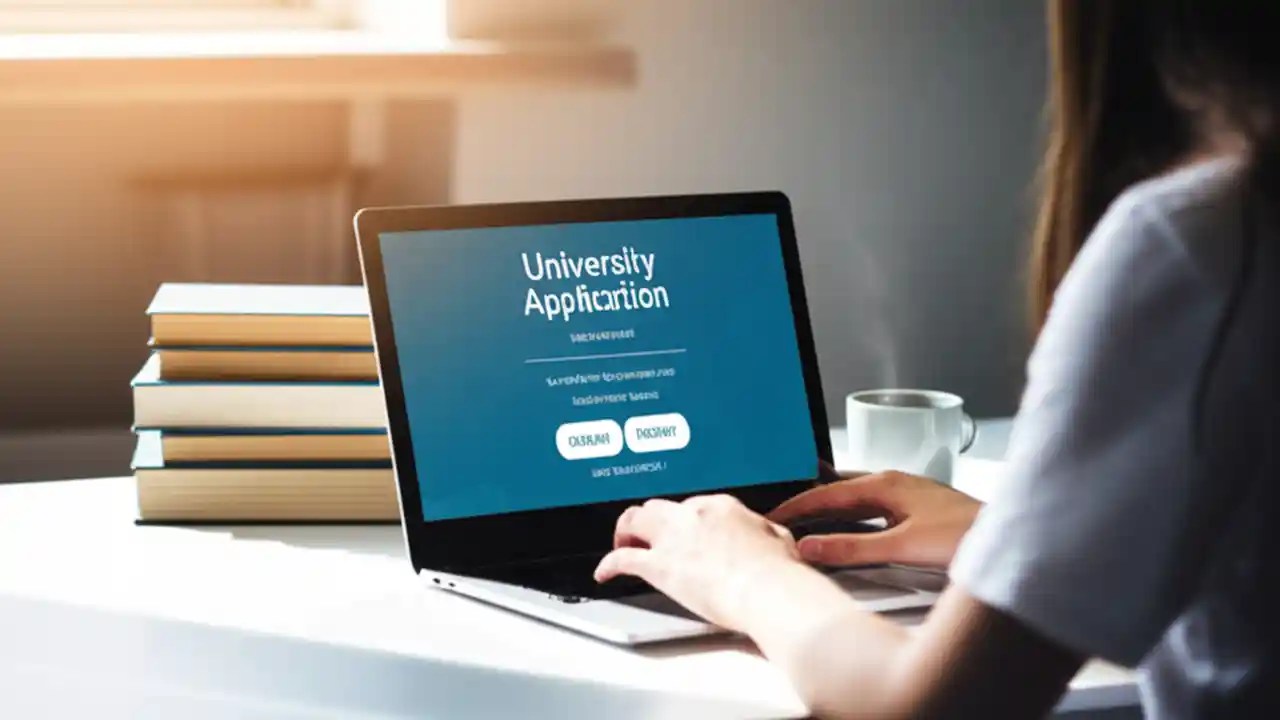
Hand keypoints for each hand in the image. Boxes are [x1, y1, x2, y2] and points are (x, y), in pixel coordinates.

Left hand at [594, 495, 812, 630]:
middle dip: (650, 522)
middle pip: (658, 508)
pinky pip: (622, 559)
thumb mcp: (777, 538)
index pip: (692, 507)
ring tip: (623, 543)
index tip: (685, 534)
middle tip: (647, 536)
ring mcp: (673, 538)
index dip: (684, 522)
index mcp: (721, 507)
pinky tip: (604, 572)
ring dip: (626, 531)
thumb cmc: (777, 571)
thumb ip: (763, 532)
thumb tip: (766, 536)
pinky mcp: (659, 566)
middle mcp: (692, 515)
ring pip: (634, 520)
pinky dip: (609, 564)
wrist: (767, 589)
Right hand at [769, 469, 981, 568]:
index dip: (797, 505)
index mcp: (885, 483)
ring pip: (857, 499)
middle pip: (839, 491)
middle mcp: (894, 482)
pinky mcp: (918, 508)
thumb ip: (853, 548)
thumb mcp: (901, 546)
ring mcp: (908, 494)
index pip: (827, 493)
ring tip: (806, 520)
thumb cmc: (964, 536)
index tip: (772, 515)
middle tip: (782, 516)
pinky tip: (852, 528)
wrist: (1010, 539)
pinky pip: (873, 509)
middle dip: (810, 503)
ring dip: (831, 510)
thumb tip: (810, 547)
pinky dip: (852, 517)